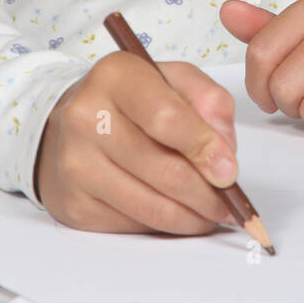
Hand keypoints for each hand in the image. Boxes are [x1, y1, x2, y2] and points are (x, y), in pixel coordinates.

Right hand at [34, 55, 238, 234]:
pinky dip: (164, 226)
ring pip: (151, 206)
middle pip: (163, 170)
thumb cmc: (132, 100)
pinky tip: (176, 213)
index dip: (204, 148)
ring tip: (211, 213)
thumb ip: (209, 101)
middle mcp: (86, 117)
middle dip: (208, 194)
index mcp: (116, 76)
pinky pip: (133, 225)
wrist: (74, 123)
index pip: (166, 118)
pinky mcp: (73, 203)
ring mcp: (75, 163)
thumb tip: (223, 149)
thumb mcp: (173, 79)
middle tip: (230, 203)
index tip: (229, 170)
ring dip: (192, 217)